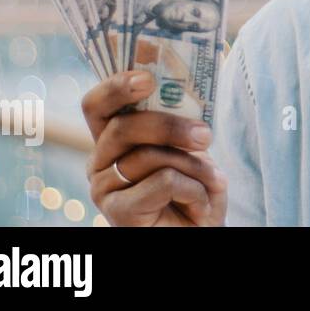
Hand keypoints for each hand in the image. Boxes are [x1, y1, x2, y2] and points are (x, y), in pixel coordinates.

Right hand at [81, 70, 226, 225]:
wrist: (199, 232)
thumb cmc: (194, 188)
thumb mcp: (189, 149)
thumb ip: (178, 123)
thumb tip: (185, 96)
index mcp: (113, 138)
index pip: (97, 105)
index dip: (116, 87)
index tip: (147, 78)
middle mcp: (99, 161)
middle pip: (124, 127)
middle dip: (170, 126)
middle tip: (206, 135)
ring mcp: (103, 188)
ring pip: (151, 156)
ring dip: (194, 167)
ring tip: (212, 182)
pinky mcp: (117, 212)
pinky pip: (163, 182)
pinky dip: (193, 190)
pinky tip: (198, 205)